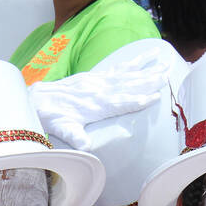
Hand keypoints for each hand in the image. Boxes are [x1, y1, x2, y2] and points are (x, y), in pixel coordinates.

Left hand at [29, 50, 171, 150]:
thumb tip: (85, 147)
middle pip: (128, 84)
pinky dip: (132, 64)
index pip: (120, 102)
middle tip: (167, 74)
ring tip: (164, 62)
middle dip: (148, 80)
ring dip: (146, 69)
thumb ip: (75, 137)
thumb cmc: (52, 116)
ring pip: (126, 74)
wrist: (38, 98)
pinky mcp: (95, 76)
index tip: (155, 96)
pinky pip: (117, 69)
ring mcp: (97, 81)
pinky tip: (143, 58)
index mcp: (94, 105)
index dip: (137, 100)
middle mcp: (98, 90)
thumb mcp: (62, 130)